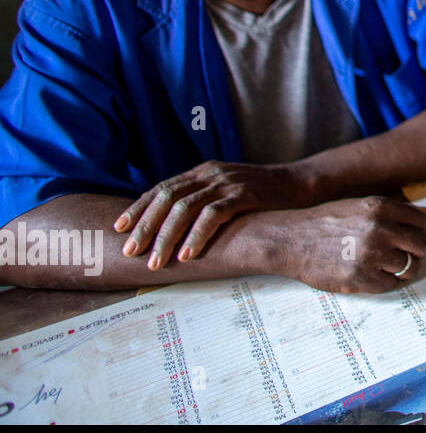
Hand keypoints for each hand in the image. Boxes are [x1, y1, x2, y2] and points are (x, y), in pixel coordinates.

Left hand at [115, 160, 318, 268]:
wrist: (300, 184)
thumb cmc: (262, 195)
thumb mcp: (226, 191)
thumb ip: (203, 200)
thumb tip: (171, 226)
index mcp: (202, 172)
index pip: (161, 189)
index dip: (138, 208)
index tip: (119, 229)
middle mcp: (210, 174)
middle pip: (167, 198)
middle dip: (145, 226)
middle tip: (131, 250)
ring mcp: (227, 183)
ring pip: (185, 208)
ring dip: (166, 236)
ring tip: (156, 260)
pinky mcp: (244, 195)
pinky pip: (213, 216)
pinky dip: (196, 236)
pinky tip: (188, 254)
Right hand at [270, 196, 425, 293]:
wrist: (292, 241)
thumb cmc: (330, 223)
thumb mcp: (364, 208)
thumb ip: (402, 212)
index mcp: (381, 207)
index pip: (423, 223)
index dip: (416, 232)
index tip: (404, 237)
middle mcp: (379, 229)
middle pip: (423, 246)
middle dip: (415, 252)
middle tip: (398, 255)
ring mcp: (370, 255)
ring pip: (411, 268)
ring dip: (401, 270)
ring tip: (382, 266)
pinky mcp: (361, 278)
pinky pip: (392, 285)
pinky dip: (385, 282)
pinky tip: (369, 274)